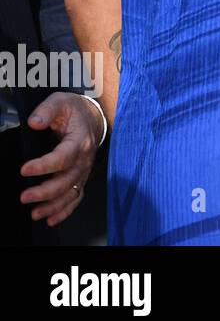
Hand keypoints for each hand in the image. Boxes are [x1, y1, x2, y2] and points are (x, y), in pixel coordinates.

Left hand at [20, 92, 102, 225]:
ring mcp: (83, 171)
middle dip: (45, 192)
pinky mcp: (80, 178)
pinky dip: (65, 211)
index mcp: (80, 141)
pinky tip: (50, 219)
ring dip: (53, 206)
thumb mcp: (61, 101)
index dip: (44, 166)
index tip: (24, 169)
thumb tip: (34, 122)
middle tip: (25, 196)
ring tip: (35, 213)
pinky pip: (76, 198)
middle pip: (67, 180)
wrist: (94, 118)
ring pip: (71, 193)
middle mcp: (84, 160)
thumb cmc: (74, 112)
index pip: (63, 157)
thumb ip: (47, 110)